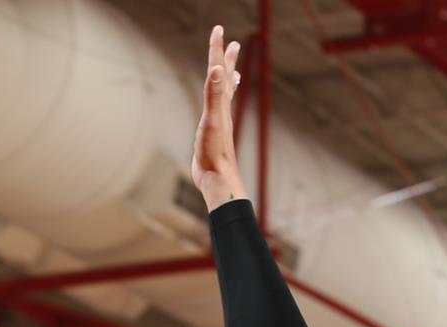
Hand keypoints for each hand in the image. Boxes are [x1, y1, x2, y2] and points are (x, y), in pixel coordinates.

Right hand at [190, 25, 247, 209]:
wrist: (218, 178)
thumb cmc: (214, 151)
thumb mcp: (212, 119)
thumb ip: (214, 94)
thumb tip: (217, 68)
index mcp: (221, 103)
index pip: (218, 69)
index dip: (217, 48)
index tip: (218, 28)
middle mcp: (222, 108)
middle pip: (225, 78)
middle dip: (227, 59)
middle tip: (233, 42)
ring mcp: (219, 120)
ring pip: (224, 93)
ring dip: (227, 79)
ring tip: (232, 69)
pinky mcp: (214, 132)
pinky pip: (218, 109)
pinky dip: (219, 101)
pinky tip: (217, 105)